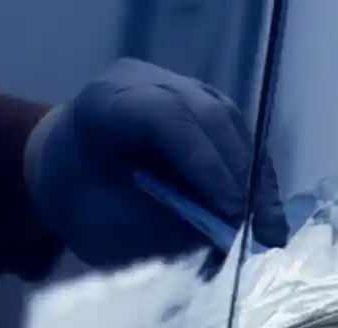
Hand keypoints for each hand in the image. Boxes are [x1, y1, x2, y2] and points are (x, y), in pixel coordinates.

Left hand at [25, 58, 286, 268]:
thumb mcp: (107, 225)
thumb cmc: (80, 203)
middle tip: (265, 230)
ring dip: (256, 178)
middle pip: (209, 116)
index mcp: (105, 102)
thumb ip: (162, 225)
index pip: (166, 119)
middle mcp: (145, 81)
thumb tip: (226, 236)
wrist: (66, 170)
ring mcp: (178, 85)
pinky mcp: (201, 101)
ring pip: (231, 124)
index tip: (234, 213)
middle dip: (243, 177)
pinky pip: (236, 133)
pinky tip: (263, 210)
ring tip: (271, 228)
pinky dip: (252, 173)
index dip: (205, 164)